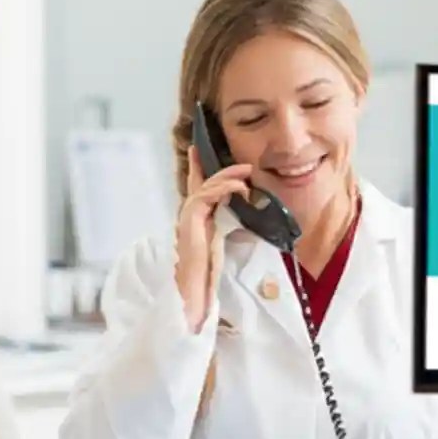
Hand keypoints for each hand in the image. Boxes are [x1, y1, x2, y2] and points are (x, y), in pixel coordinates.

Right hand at [175, 145, 250, 330]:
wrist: (194, 288)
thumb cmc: (208, 272)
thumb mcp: (222, 242)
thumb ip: (229, 226)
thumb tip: (250, 215)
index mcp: (196, 219)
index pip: (197, 188)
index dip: (197, 169)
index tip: (197, 150)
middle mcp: (189, 215)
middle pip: (203, 183)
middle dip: (223, 171)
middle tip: (245, 166)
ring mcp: (187, 216)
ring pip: (206, 186)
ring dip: (228, 178)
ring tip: (247, 174)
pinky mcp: (189, 219)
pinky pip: (205, 196)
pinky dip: (223, 189)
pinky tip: (238, 188)